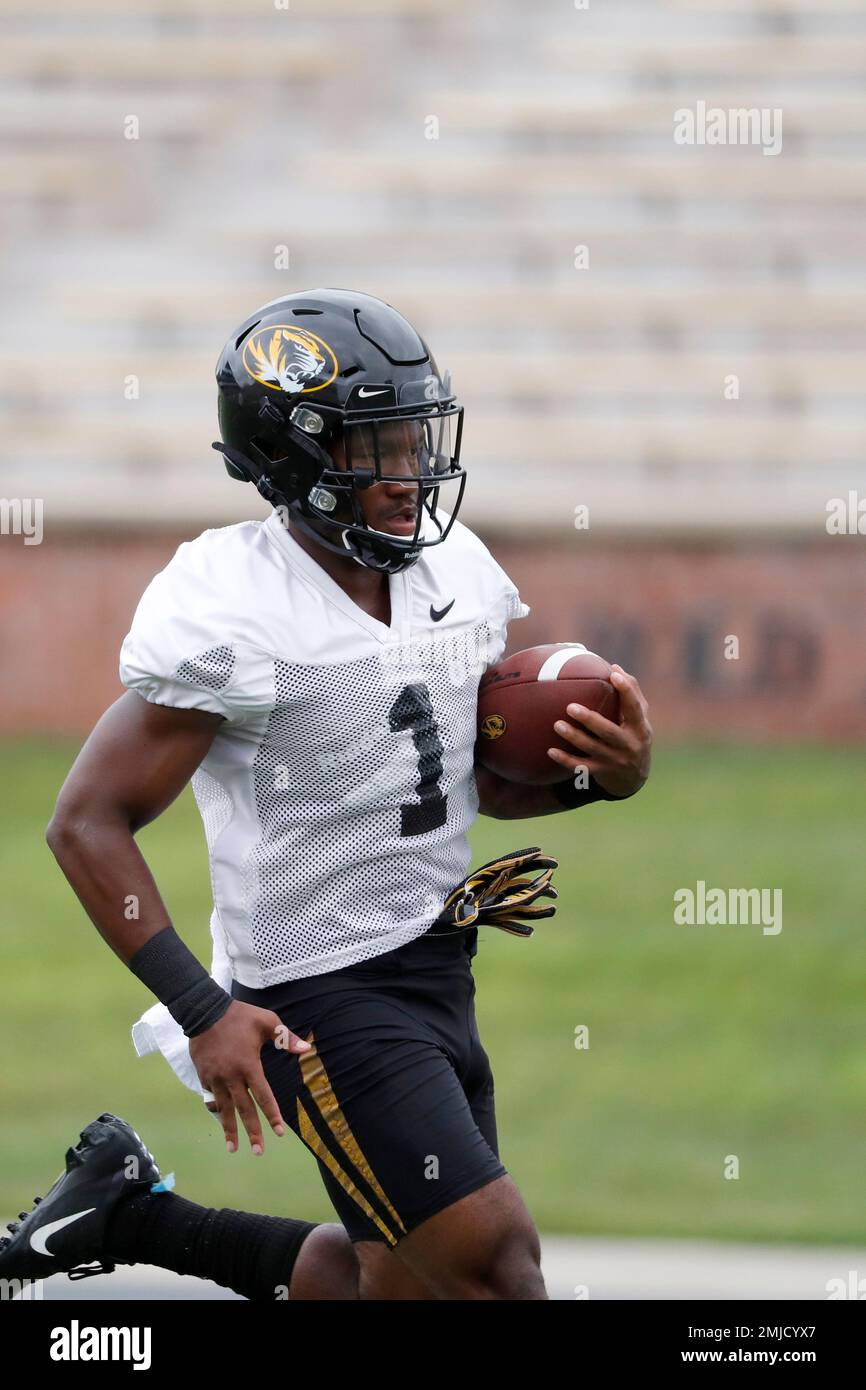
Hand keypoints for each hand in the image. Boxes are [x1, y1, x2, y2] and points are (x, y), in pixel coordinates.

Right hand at [189, 1000, 309, 1154]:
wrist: (204, 1010)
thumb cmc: (240, 1016)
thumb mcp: (267, 1022)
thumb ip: (286, 1038)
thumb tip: (307, 1049)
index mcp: (249, 1065)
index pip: (263, 1096)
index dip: (272, 1115)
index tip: (279, 1133)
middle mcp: (231, 1076)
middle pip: (244, 1110)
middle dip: (252, 1132)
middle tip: (259, 1152)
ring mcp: (215, 1078)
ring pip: (224, 1109)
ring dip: (230, 1130)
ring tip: (233, 1149)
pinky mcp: (203, 1075)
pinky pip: (212, 1095)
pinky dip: (217, 1107)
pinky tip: (221, 1117)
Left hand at [547, 665, 651, 798]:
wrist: (633, 778)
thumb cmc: (632, 735)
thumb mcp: (638, 718)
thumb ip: (631, 693)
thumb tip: (615, 667)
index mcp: (640, 727)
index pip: (635, 707)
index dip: (626, 691)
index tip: (613, 674)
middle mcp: (629, 745)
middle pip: (609, 732)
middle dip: (590, 720)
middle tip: (570, 707)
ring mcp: (615, 761)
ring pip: (593, 749)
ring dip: (574, 737)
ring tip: (557, 725)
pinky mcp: (602, 773)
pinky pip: (581, 767)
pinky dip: (565, 760)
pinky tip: (550, 751)